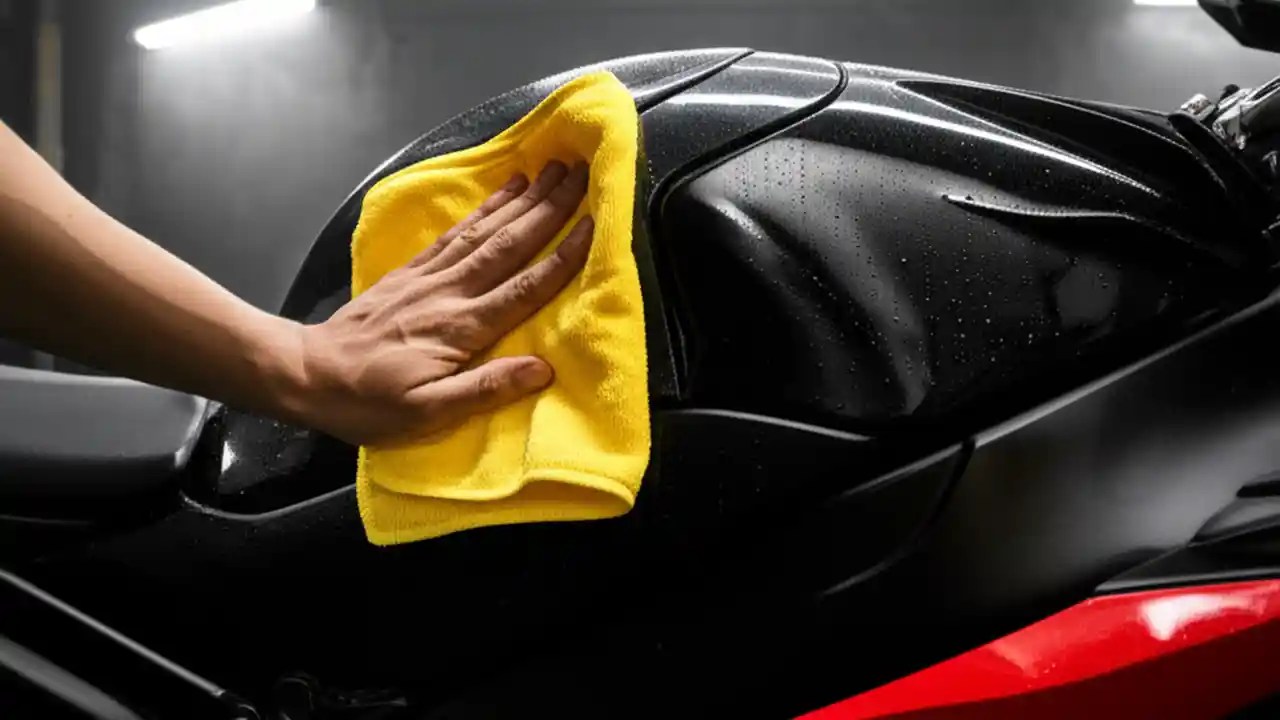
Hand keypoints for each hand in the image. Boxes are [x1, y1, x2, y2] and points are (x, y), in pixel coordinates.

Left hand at [278, 160, 592, 445]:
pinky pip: (457, 232)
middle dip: (549, 208)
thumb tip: (543, 368)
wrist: (308, 374)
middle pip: (510, 244)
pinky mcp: (413, 271)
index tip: (595, 225)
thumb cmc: (369, 402)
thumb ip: (485, 388)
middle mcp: (450, 292)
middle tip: (582, 174)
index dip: (562, 257)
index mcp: (461, 328)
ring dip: (523, 198)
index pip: (524, 287)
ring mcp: (430, 276)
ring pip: (486, 230)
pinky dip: (485, 208)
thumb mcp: (427, 412)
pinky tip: (505, 188)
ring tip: (553, 169)